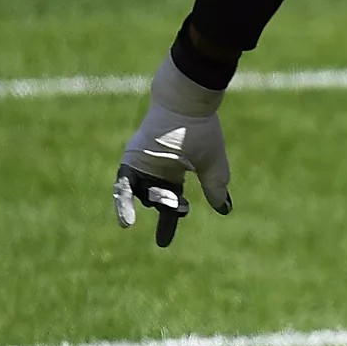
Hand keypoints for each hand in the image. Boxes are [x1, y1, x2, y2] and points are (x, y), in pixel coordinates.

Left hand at [113, 54, 231, 247]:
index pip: (172, 201)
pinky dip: (123, 204)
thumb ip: (215, 187)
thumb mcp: (212, 164)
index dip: (171, 219)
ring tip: (167, 199)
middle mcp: (156, 168)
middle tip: (181, 206)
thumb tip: (224, 210)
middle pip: (156, 198)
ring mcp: (142, 163)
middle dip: (169, 208)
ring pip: (141, 193)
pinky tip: (127, 223)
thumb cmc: (201, 129)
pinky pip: (122, 185)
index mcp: (176, 170)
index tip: (163, 244)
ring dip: (153, 201)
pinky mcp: (131, 158)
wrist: (187, 101)